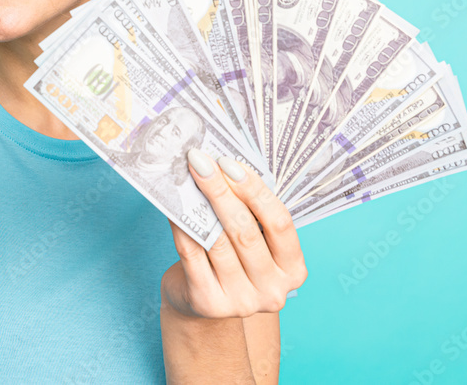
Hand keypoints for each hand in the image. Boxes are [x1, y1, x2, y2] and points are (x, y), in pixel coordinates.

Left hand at [161, 149, 307, 318]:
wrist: (204, 304)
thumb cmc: (234, 262)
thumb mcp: (255, 243)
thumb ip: (250, 213)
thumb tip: (222, 167)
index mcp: (292, 270)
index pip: (280, 223)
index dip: (254, 190)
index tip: (229, 162)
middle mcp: (271, 289)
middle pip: (245, 231)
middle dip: (221, 191)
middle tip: (200, 161)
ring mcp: (241, 300)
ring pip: (217, 242)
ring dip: (199, 204)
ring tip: (185, 177)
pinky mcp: (208, 302)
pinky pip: (191, 254)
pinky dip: (181, 226)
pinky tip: (173, 205)